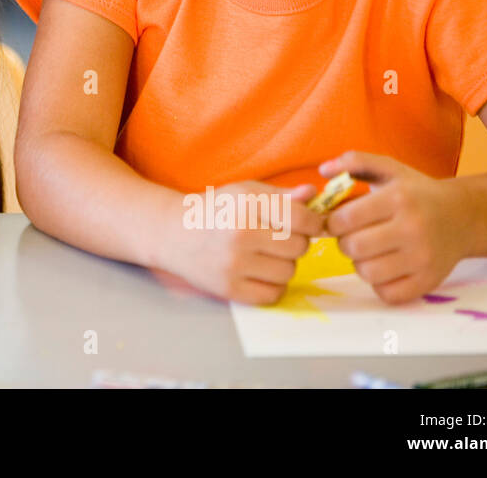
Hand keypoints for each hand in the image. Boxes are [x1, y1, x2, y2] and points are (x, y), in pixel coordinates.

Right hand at [161, 180, 324, 304]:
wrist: (173, 233)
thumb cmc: (215, 209)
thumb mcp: (245, 191)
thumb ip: (280, 194)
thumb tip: (313, 195)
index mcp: (247, 204)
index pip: (303, 219)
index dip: (313, 223)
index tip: (308, 224)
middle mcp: (241, 234)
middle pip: (299, 247)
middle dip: (295, 242)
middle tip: (277, 238)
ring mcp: (234, 264)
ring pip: (289, 272)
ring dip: (283, 264)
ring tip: (265, 254)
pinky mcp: (229, 288)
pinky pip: (274, 293)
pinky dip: (272, 285)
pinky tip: (259, 271)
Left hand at [321, 151, 469, 303]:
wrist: (463, 217)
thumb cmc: (416, 193)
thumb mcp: (389, 169)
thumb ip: (355, 162)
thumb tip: (323, 170)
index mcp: (399, 198)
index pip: (345, 219)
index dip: (333, 222)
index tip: (340, 221)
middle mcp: (413, 228)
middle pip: (353, 247)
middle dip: (345, 242)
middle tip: (354, 236)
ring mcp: (423, 258)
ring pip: (367, 272)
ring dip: (360, 264)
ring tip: (370, 252)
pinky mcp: (430, 281)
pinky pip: (387, 294)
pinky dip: (379, 284)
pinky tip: (386, 268)